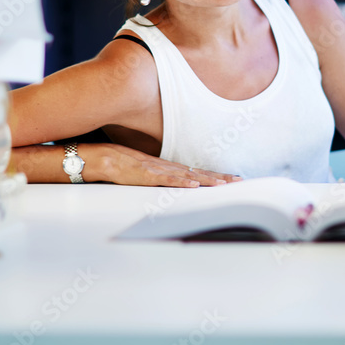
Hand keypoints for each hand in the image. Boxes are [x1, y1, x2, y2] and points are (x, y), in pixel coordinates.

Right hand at [96, 144, 241, 187]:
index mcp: (169, 168)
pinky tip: (193, 185)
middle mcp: (168, 168)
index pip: (197, 172)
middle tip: (239, 180)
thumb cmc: (124, 165)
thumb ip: (161, 178)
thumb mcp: (147, 173)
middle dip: (219, 178)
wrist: (105, 158)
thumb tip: (175, 185)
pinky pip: (167, 179)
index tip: (232, 179)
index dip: (215, 176)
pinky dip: (181, 182)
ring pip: (188, 176)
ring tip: (223, 184)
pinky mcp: (148, 175)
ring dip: (206, 180)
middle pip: (199, 173)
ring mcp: (159, 170)